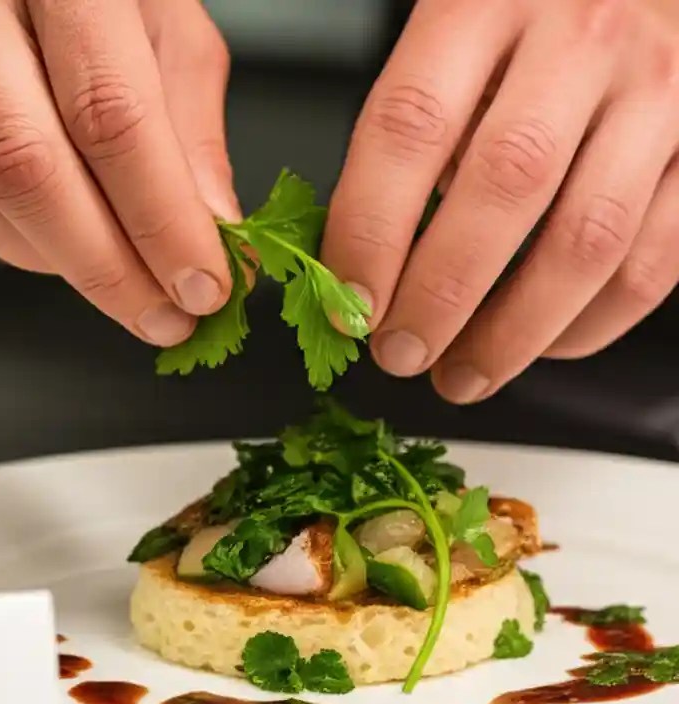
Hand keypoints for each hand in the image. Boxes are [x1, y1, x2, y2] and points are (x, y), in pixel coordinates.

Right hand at [0, 0, 238, 345]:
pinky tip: (26, 215)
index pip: (109, 116)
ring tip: (99, 258)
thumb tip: (207, 225)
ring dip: (47, 258)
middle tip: (158, 313)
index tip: (201, 287)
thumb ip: (184, 112)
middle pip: (25, 172)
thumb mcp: (152, 6)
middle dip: (104, 268)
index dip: (159, 221)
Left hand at [323, 0, 678, 402]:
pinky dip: (590, 324)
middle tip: (398, 352)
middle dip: (441, 294)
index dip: (370, 229)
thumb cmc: (526, 16)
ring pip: (586, 239)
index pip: (410, 127)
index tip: (348, 301)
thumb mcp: (453, 34)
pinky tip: (540, 345)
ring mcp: (659, 92)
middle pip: (503, 189)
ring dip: (514, 330)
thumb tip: (368, 258)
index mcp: (485, 3)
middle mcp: (580, 41)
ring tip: (462, 373)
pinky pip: (653, 260)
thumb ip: (417, 125)